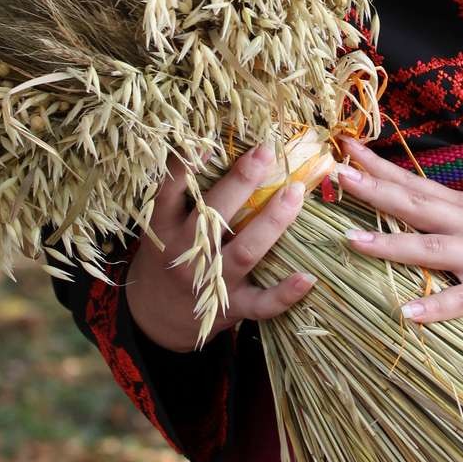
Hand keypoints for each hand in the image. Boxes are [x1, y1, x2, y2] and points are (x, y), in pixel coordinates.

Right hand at [125, 143, 315, 351]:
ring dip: (272, 222)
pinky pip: (261, 303)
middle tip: (266, 152)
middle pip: (214, 215)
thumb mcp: (160, 227)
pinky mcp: (231, 308)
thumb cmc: (166, 258)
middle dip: (241, 182)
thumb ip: (183, 196)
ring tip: (296, 193)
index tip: (208, 142)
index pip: (170, 192)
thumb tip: (216, 144)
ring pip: (245, 251)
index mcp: (164, 228)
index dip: (185, 167)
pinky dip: (285, 293)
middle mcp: (186, 253)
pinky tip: (308, 278)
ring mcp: (210, 282)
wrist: (154, 319)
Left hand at [333, 135, 462, 343]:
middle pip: (417, 204)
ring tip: (353, 241)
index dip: (379, 167)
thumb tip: (394, 218)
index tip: (344, 149)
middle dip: (376, 190)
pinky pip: (462, 300)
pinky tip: (408, 312)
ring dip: (391, 244)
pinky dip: (435, 306)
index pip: (415, 183)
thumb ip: (444, 225)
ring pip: (432, 247)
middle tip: (339, 176)